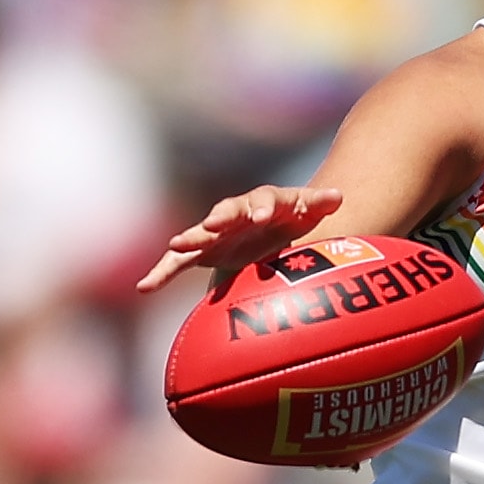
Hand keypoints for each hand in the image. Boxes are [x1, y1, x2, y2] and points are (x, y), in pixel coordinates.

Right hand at [136, 185, 344, 295]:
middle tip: (211, 225)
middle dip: (218, 219)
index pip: (262, 201)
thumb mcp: (309, 210)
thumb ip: (320, 204)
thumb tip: (339, 197)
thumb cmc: (294, 216)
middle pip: (225, 214)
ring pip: (199, 236)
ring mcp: (216, 234)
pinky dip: (163, 273)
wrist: (274, 226)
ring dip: (188, 241)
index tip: (262, 215)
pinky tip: (145, 287)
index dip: (261, 207)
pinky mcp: (204, 252)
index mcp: (261, 203)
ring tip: (175, 247)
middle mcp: (234, 215)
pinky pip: (179, 263)